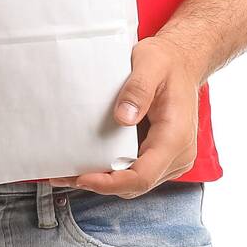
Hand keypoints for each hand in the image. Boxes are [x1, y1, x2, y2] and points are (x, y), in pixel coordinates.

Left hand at [49, 35, 202, 196]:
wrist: (181, 61)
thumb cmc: (167, 62)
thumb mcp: (151, 64)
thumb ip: (138, 90)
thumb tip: (122, 118)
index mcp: (176, 137)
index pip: (143, 176)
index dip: (112, 183)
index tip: (84, 178)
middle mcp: (177, 155)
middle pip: (135, 185)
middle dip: (100, 184)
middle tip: (65, 175)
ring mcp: (169, 157)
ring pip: (133, 181)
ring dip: (103, 179)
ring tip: (69, 170)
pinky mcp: (159, 154)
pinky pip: (135, 169)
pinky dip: (111, 169)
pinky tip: (88, 160)